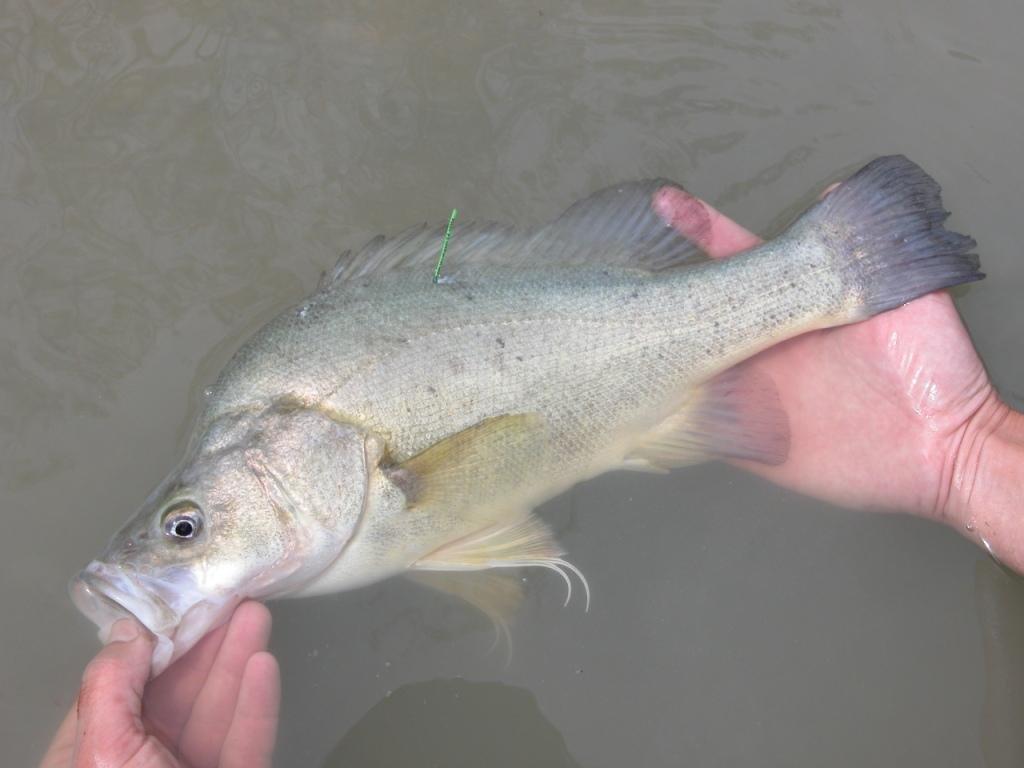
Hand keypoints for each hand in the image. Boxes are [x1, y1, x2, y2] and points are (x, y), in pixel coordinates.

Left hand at [41, 601, 278, 767]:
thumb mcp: (101, 752)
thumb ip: (111, 686)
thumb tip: (131, 630)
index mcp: (94, 757)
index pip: (122, 689)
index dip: (153, 644)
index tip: (178, 604)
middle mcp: (142, 763)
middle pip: (177, 694)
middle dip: (205, 643)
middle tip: (229, 598)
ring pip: (218, 711)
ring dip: (236, 660)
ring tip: (255, 614)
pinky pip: (248, 740)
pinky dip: (258, 703)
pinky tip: (263, 665)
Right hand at [654, 184, 1022, 563]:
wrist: (944, 448)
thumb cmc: (936, 370)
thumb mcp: (908, 292)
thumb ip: (872, 247)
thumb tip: (837, 194)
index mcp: (793, 308)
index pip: (737, 262)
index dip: (701, 232)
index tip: (667, 203)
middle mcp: (764, 345)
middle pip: (701, 309)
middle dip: (659, 283)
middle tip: (619, 260)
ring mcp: (750, 390)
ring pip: (688, 364)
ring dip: (654, 345)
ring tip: (612, 325)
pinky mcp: (746, 436)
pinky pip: (696, 420)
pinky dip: (667, 408)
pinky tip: (638, 394)